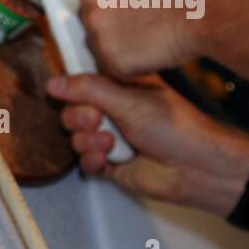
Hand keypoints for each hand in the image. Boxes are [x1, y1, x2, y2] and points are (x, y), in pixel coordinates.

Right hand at [46, 72, 248, 215]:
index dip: (72, 86)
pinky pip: (83, 160)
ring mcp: (110, 137)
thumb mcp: (129, 100)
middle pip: (72, 110)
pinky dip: (92, 160)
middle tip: (98, 118)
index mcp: (120, 87)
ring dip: (88, 141)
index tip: (68, 90)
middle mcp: (113, 110)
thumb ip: (88, 89)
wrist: (194, 168)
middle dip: (79, 117)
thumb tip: (54, 83)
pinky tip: (109, 159)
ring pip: (75, 137)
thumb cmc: (175, 127)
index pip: (83, 81)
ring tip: (111, 143)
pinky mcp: (109, 163)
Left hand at [79, 0, 203, 77]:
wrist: (203, 8)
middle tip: (141, 23)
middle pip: (89, 22)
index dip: (106, 6)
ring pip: (99, 46)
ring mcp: (98, 33)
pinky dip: (129, 64)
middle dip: (110, 26)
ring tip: (148, 36)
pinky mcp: (110, 59)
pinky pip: (113, 66)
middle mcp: (90, 4)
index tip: (125, 9)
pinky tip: (150, 51)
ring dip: (117, 46)